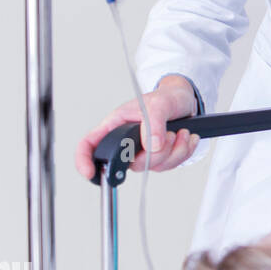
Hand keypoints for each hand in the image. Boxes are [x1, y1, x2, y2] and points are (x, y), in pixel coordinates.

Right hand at [74, 77, 198, 180]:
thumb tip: (152, 146)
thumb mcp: (160, 103)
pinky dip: (184, 151)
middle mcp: (127, 142)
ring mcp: (143, 152)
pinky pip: (171, 164)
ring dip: (174, 150)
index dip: (84, 159)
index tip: (89, 171)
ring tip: (180, 132)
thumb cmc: (166, 97)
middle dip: (156, 153)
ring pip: (154, 167)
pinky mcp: (160, 157)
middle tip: (169, 134)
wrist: (185, 100)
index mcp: (116, 125)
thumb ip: (154, 123)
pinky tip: (186, 137)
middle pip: (131, 164)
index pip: (90, 144)